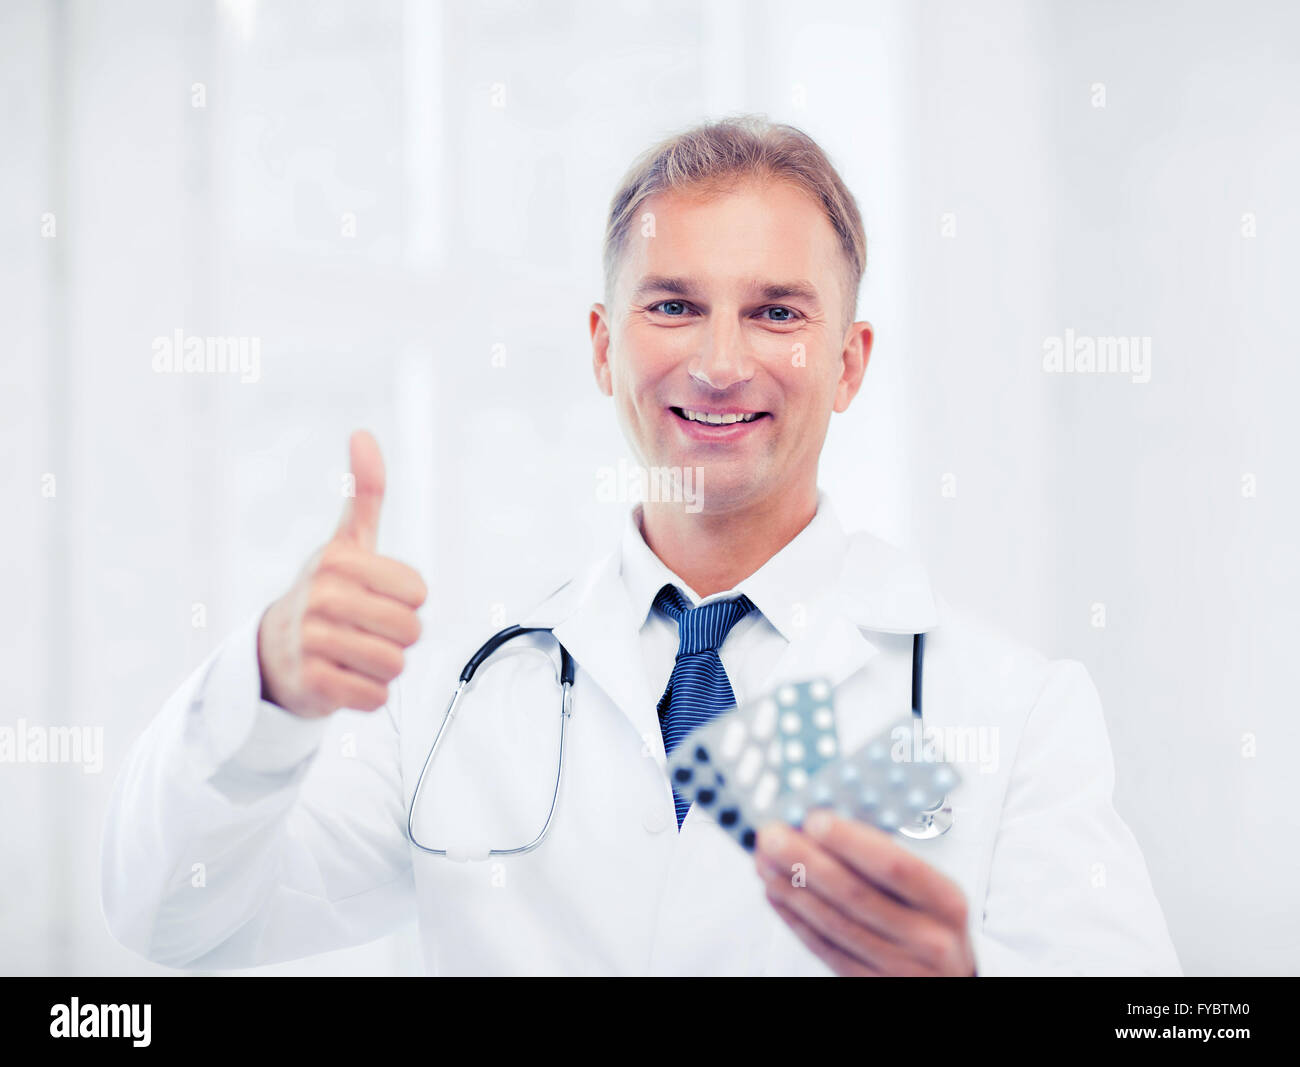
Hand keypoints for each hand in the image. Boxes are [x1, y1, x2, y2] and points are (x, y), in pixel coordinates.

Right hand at [257, 430, 427, 717]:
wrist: (273, 653)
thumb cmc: (326, 592)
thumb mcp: (347, 542)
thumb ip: (364, 492)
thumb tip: (362, 434)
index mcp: (338, 560)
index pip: (418, 592)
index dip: (407, 601)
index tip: (378, 597)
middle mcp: (321, 597)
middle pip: (411, 631)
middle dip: (399, 637)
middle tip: (368, 631)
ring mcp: (312, 642)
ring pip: (395, 666)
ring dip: (385, 667)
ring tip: (356, 654)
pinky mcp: (312, 684)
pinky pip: (375, 697)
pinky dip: (368, 694)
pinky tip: (345, 679)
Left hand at [755, 810, 975, 975]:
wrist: (951, 982)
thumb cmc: (933, 921)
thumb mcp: (932, 891)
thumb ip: (888, 860)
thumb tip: (824, 824)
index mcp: (945, 901)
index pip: (895, 866)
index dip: (852, 841)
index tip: (814, 819)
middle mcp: (926, 937)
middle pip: (855, 895)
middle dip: (806, 861)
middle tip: (772, 835)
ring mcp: (898, 967)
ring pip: (834, 923)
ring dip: (792, 889)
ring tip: (764, 861)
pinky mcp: (870, 984)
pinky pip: (825, 949)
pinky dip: (796, 919)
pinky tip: (776, 894)